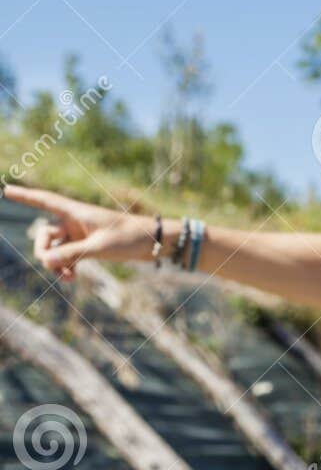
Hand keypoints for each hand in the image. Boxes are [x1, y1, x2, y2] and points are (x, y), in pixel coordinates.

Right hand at [4, 184, 153, 280]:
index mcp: (77, 212)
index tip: (5, 190)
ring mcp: (81, 234)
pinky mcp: (89, 246)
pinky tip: (71, 278)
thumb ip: (72, 253)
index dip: (25, 196)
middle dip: (44, 251)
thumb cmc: (131, 238)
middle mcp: (76, 221)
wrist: (155, 243)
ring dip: (56, 263)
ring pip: (55, 248)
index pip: (45, 200)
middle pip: (45, 234)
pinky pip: (67, 256)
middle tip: (52, 266)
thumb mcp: (101, 247)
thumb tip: (45, 260)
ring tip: (67, 278)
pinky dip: (66, 267)